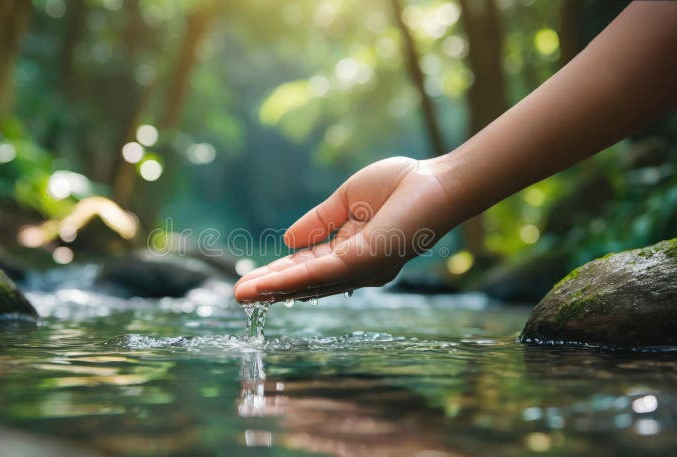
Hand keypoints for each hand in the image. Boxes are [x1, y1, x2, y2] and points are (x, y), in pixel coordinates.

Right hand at [234, 156, 459, 302]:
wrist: (437, 181)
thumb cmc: (402, 185)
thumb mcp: (346, 201)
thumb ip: (318, 221)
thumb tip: (286, 240)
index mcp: (352, 251)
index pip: (309, 266)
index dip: (280, 272)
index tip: (252, 279)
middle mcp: (357, 267)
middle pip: (306, 282)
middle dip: (271, 289)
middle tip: (239, 296)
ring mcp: (361, 268)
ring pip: (309, 282)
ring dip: (274, 289)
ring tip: (242, 295)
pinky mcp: (366, 261)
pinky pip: (322, 272)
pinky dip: (293, 278)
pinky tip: (269, 284)